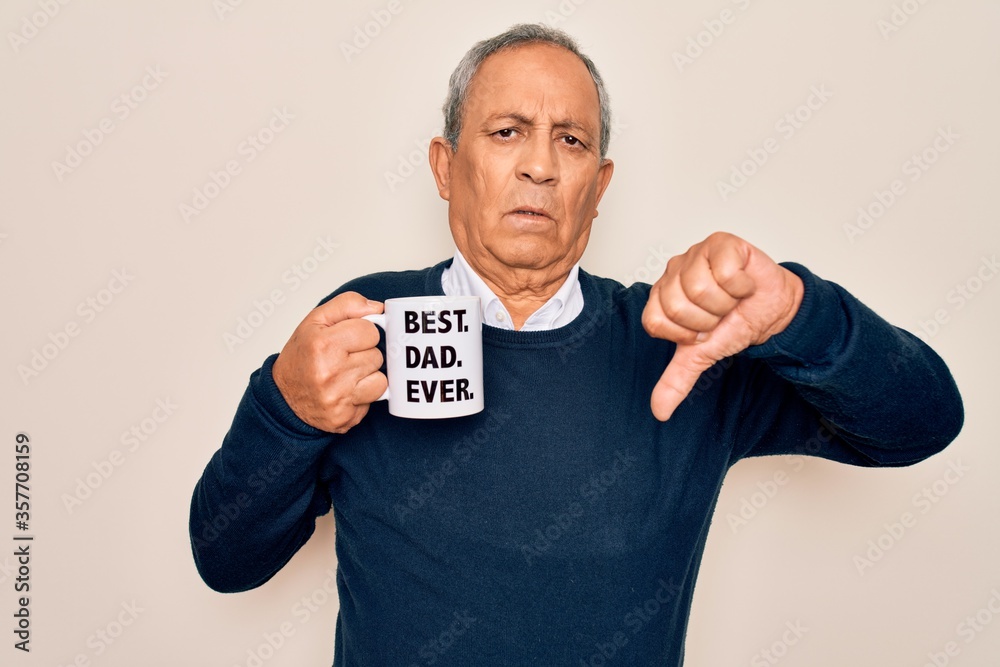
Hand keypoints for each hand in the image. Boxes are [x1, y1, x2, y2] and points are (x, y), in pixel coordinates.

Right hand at [271, 292, 385, 432]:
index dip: (362, 333)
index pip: (371, 331)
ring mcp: (338, 398)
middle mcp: (330, 372)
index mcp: (322, 344)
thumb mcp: (316, 321)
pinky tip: (346, 391)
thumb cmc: (302, 356)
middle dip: (364, 354)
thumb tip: (378, 308)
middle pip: (377, 356)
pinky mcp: (345, 418)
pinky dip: (364, 395)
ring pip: (380, 380)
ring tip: (347, 375)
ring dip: (367, 376)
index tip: (349, 338)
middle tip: (344, 358)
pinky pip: (374, 401)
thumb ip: (347, 305)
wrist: (283, 397)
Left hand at [641, 232, 803, 420]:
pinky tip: (743, 284)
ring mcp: (695, 253)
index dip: (684, 334)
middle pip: (678, 306)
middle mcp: (673, 271)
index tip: (701, 332)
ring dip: (726, 303)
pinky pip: (725, 272)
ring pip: (701, 288)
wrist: (772, 310)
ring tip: (731, 299)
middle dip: (708, 320)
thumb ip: (677, 379)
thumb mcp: (703, 354)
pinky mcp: (721, 242)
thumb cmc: (734, 323)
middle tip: (720, 314)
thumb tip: (659, 411)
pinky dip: (741, 286)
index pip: (655, 321)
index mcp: (661, 295)